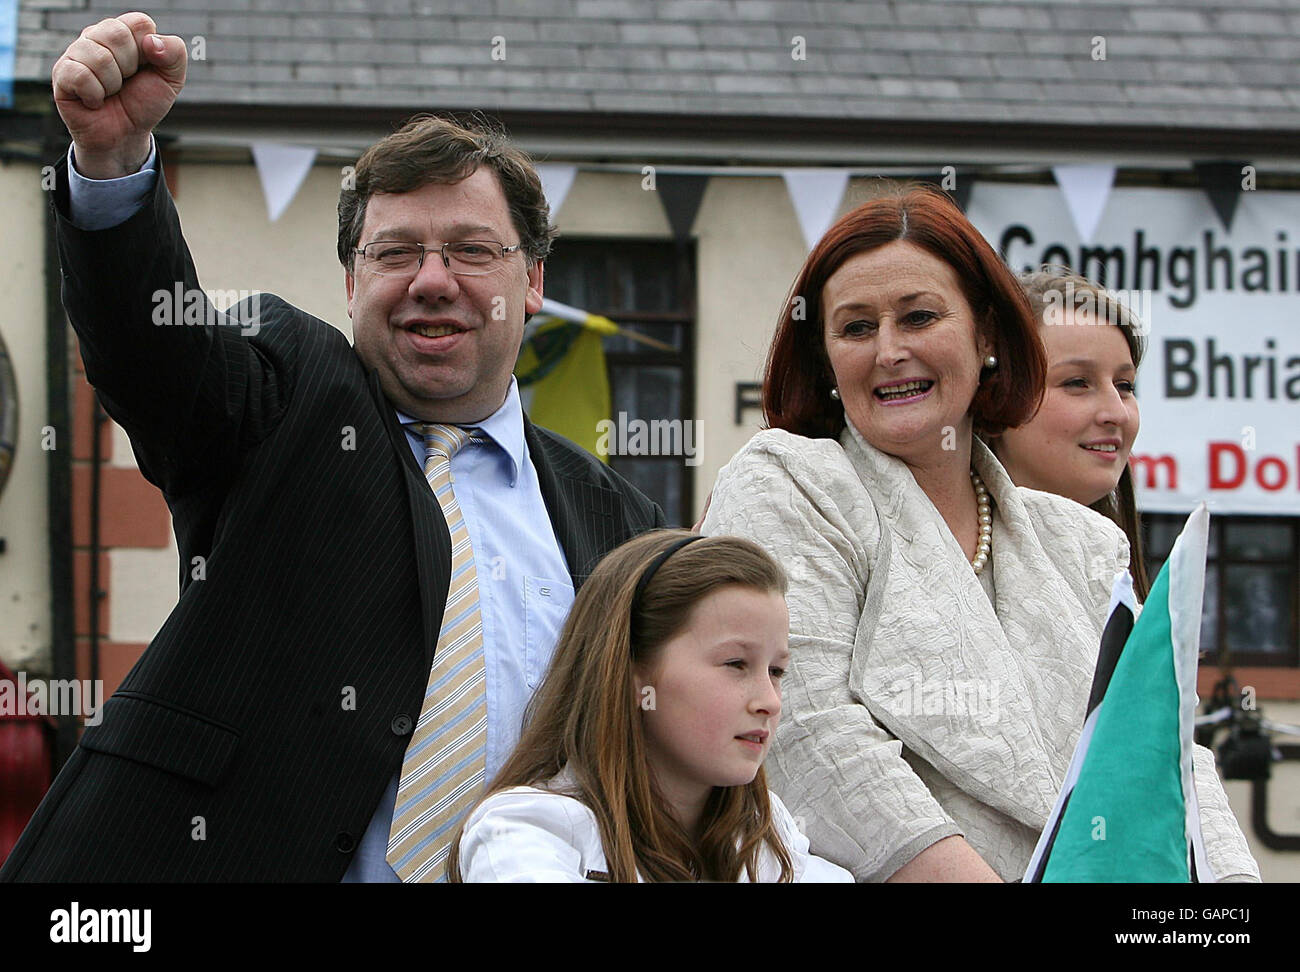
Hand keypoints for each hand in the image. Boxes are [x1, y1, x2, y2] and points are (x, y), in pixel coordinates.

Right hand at [51, 12, 186, 178]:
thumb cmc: (143, 103)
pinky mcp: (62, 72)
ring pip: (100, 57)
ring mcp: (76, 52)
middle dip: (130, 67)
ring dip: (113, 84)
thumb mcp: (171, 80)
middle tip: (126, 82)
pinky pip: (81, 75)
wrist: (125, 135)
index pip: (140, 23)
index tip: (145, 68)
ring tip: (110, 92)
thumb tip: (151, 42)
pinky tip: (94, 100)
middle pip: (117, 34)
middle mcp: (97, 36)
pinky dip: (95, 95)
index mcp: (124, 32)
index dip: (149, 51)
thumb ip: (175, 54)